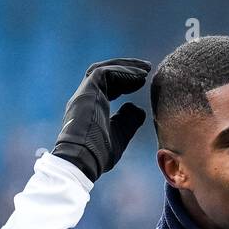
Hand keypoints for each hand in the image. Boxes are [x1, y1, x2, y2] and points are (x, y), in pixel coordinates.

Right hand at [52, 58, 150, 182]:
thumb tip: (139, 108)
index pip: (107, 86)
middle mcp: (85, 97)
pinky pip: (106, 73)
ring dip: (126, 67)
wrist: (82, 160)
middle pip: (105, 74)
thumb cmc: (98, 155)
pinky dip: (123, 72)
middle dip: (126, 69)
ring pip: (104, 70)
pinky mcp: (87, 91)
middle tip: (146, 68)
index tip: (142, 82)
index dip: (124, 82)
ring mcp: (85, 93)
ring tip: (146, 69)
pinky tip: (139, 77)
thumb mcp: (120, 136)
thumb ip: (128, 121)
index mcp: (91, 106)